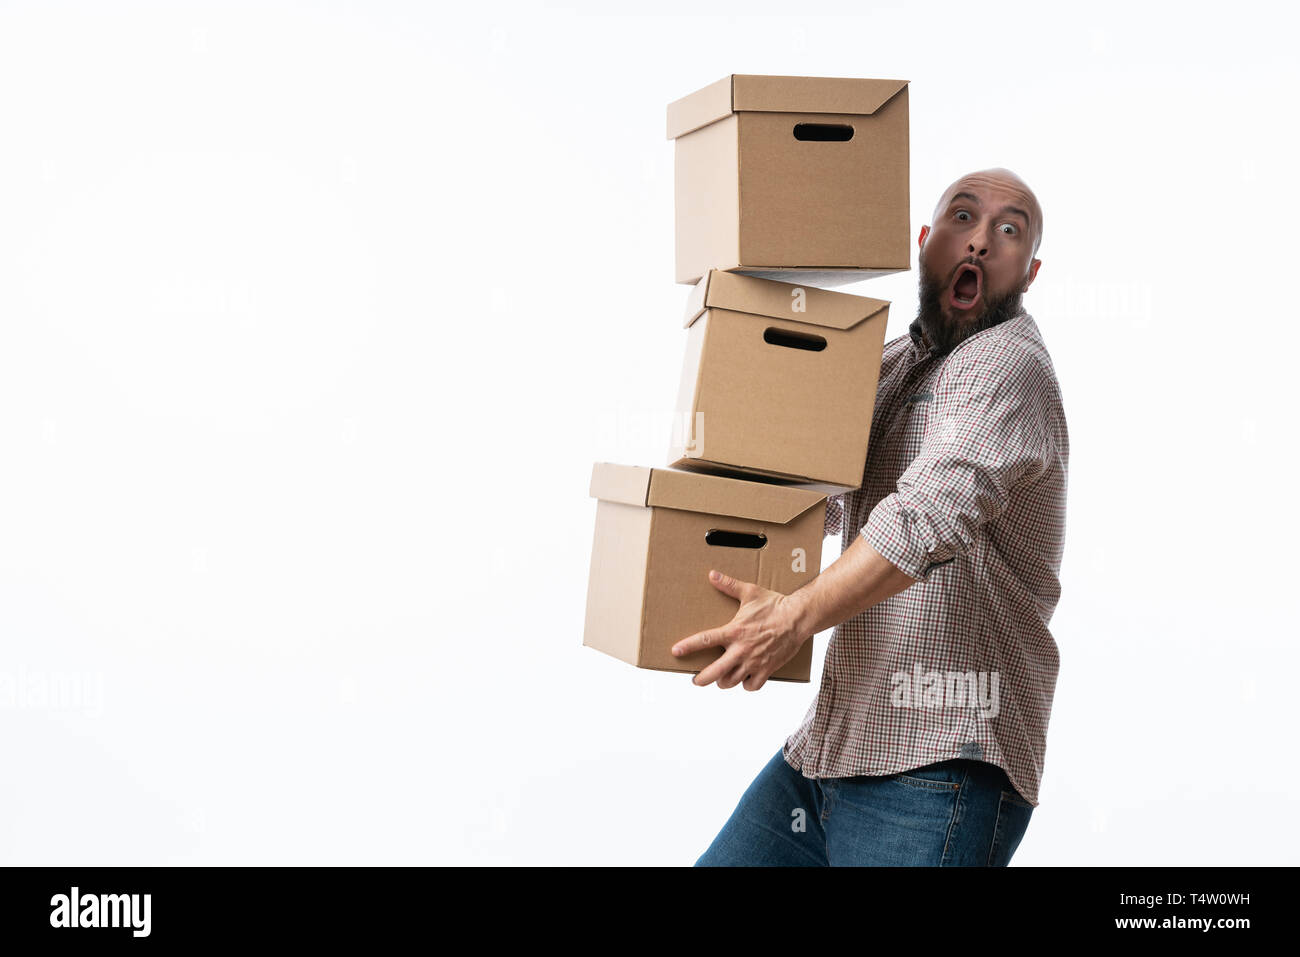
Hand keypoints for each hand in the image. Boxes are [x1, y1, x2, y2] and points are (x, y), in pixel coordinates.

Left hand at [670, 569, 807, 690]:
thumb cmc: (774, 604)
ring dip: (724, 681)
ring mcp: (754, 661)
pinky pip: (752, 685)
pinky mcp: (767, 669)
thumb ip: (729, 585)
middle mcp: (741, 649)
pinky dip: (747, 684)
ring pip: (731, 681)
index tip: (676, 651)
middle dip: (702, 679)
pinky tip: (745, 678)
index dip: (688, 646)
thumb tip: (712, 575)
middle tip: (696, 679)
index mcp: (734, 631)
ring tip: (721, 678)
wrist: (798, 618)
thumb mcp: (750, 592)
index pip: (705, 640)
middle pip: (715, 672)